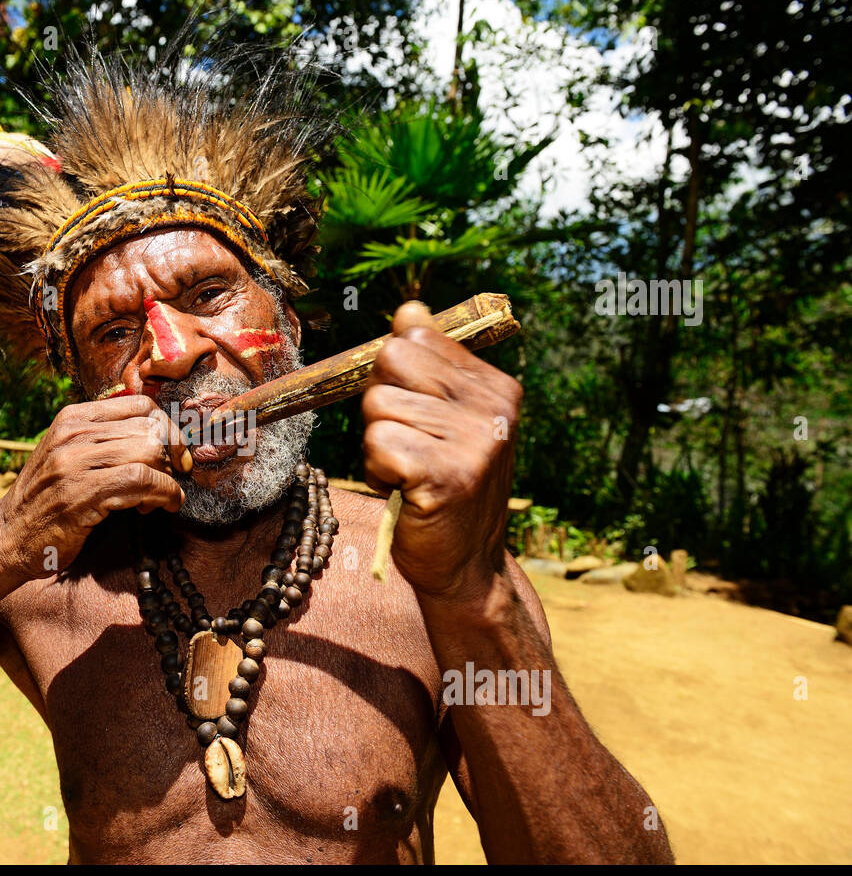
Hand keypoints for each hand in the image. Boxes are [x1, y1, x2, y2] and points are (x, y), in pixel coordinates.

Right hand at [0, 396, 190, 579]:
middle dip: (173, 454)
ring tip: (162, 497)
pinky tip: (163, 506)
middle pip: (151, 427)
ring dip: (169, 478)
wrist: (9, 536)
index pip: (141, 405)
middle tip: (173, 477)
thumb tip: (160, 435)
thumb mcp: (69, 454)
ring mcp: (75, 462)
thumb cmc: (47, 499)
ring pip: (150, 450)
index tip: (176, 453)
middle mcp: (73, 434)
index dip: (169, 428)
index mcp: (73, 417)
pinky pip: (142, 481)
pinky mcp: (82, 493)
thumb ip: (105, 439)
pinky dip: (165, 494)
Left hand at [361, 302, 521, 601]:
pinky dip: (377, 470)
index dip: (394, 375)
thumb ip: (429, 366)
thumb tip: (409, 308)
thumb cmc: (444, 489)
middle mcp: (494, 408)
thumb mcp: (446, 420)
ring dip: (378, 446)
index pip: (415, 335)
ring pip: (377, 406)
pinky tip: (404, 491)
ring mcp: (475, 442)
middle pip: (390, 361)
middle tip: (407, 446)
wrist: (465, 567)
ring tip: (408, 474)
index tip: (416, 415)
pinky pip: (378, 443)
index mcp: (496, 387)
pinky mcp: (447, 475)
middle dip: (381, 405)